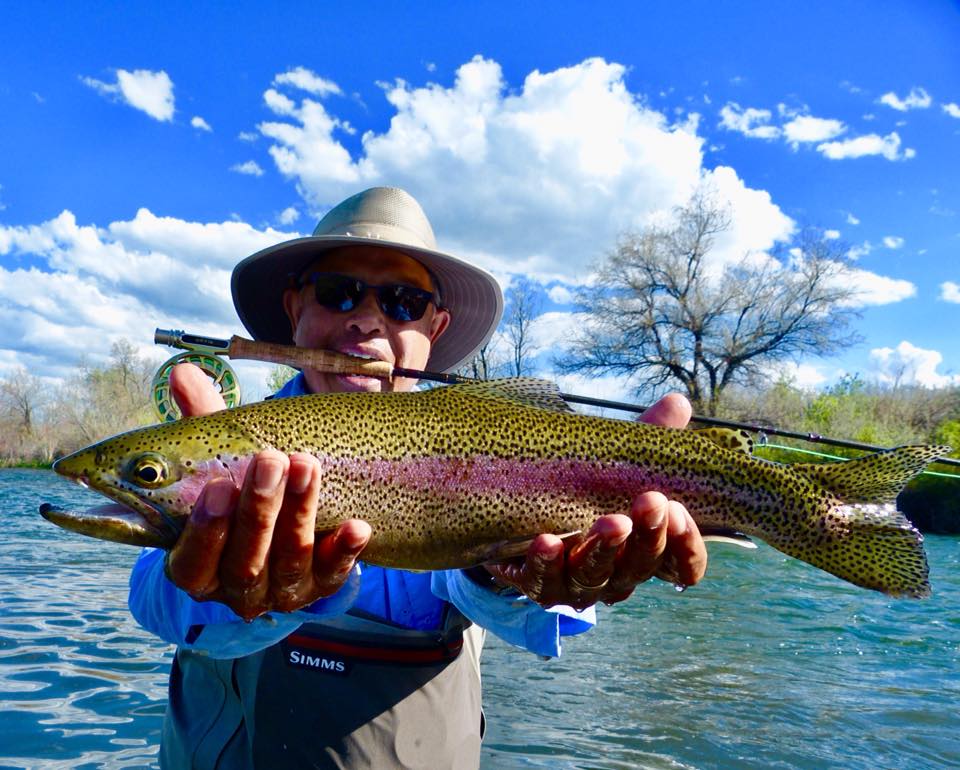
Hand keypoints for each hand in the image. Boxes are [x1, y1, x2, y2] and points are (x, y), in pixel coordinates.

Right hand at [162, 363, 370, 619]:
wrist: (283, 528)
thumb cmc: (239, 488)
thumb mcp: (218, 459)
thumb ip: (201, 423)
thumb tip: (181, 370)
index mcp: (196, 568)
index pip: (192, 563)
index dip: (205, 528)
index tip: (219, 484)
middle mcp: (236, 590)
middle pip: (244, 563)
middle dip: (259, 511)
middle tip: (272, 460)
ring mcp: (282, 593)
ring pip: (290, 563)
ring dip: (300, 513)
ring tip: (308, 466)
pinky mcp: (322, 587)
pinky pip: (335, 575)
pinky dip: (345, 551)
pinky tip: (358, 526)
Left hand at [486, 393, 707, 610]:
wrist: (519, 510)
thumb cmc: (583, 486)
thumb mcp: (616, 460)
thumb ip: (647, 438)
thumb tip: (677, 402)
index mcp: (646, 549)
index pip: (683, 564)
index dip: (686, 545)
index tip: (680, 510)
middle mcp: (618, 574)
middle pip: (641, 566)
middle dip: (649, 535)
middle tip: (651, 502)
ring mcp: (579, 584)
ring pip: (596, 577)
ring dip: (604, 549)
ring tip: (609, 522)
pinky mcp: (538, 584)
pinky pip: (543, 581)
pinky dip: (546, 563)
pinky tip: (546, 540)